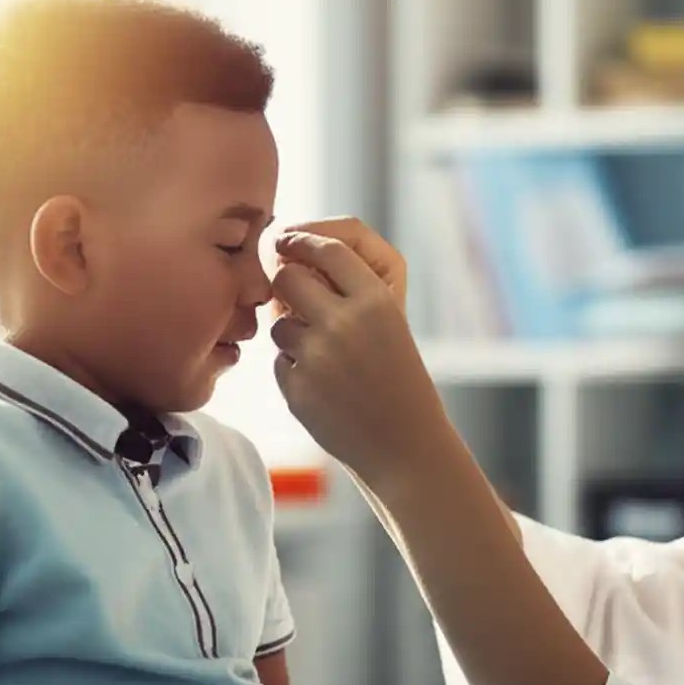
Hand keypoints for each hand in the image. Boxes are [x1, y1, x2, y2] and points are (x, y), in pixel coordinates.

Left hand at [269, 227, 450, 485]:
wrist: (404, 443)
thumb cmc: (396, 376)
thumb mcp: (389, 322)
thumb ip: (348, 289)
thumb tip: (289, 259)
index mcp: (377, 301)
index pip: (328, 249)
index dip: (302, 241)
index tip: (288, 241)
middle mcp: (345, 323)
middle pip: (287, 277)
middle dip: (286, 284)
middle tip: (295, 298)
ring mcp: (318, 357)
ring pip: (279, 323)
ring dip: (293, 334)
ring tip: (327, 359)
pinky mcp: (297, 388)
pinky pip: (279, 360)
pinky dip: (294, 368)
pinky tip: (324, 387)